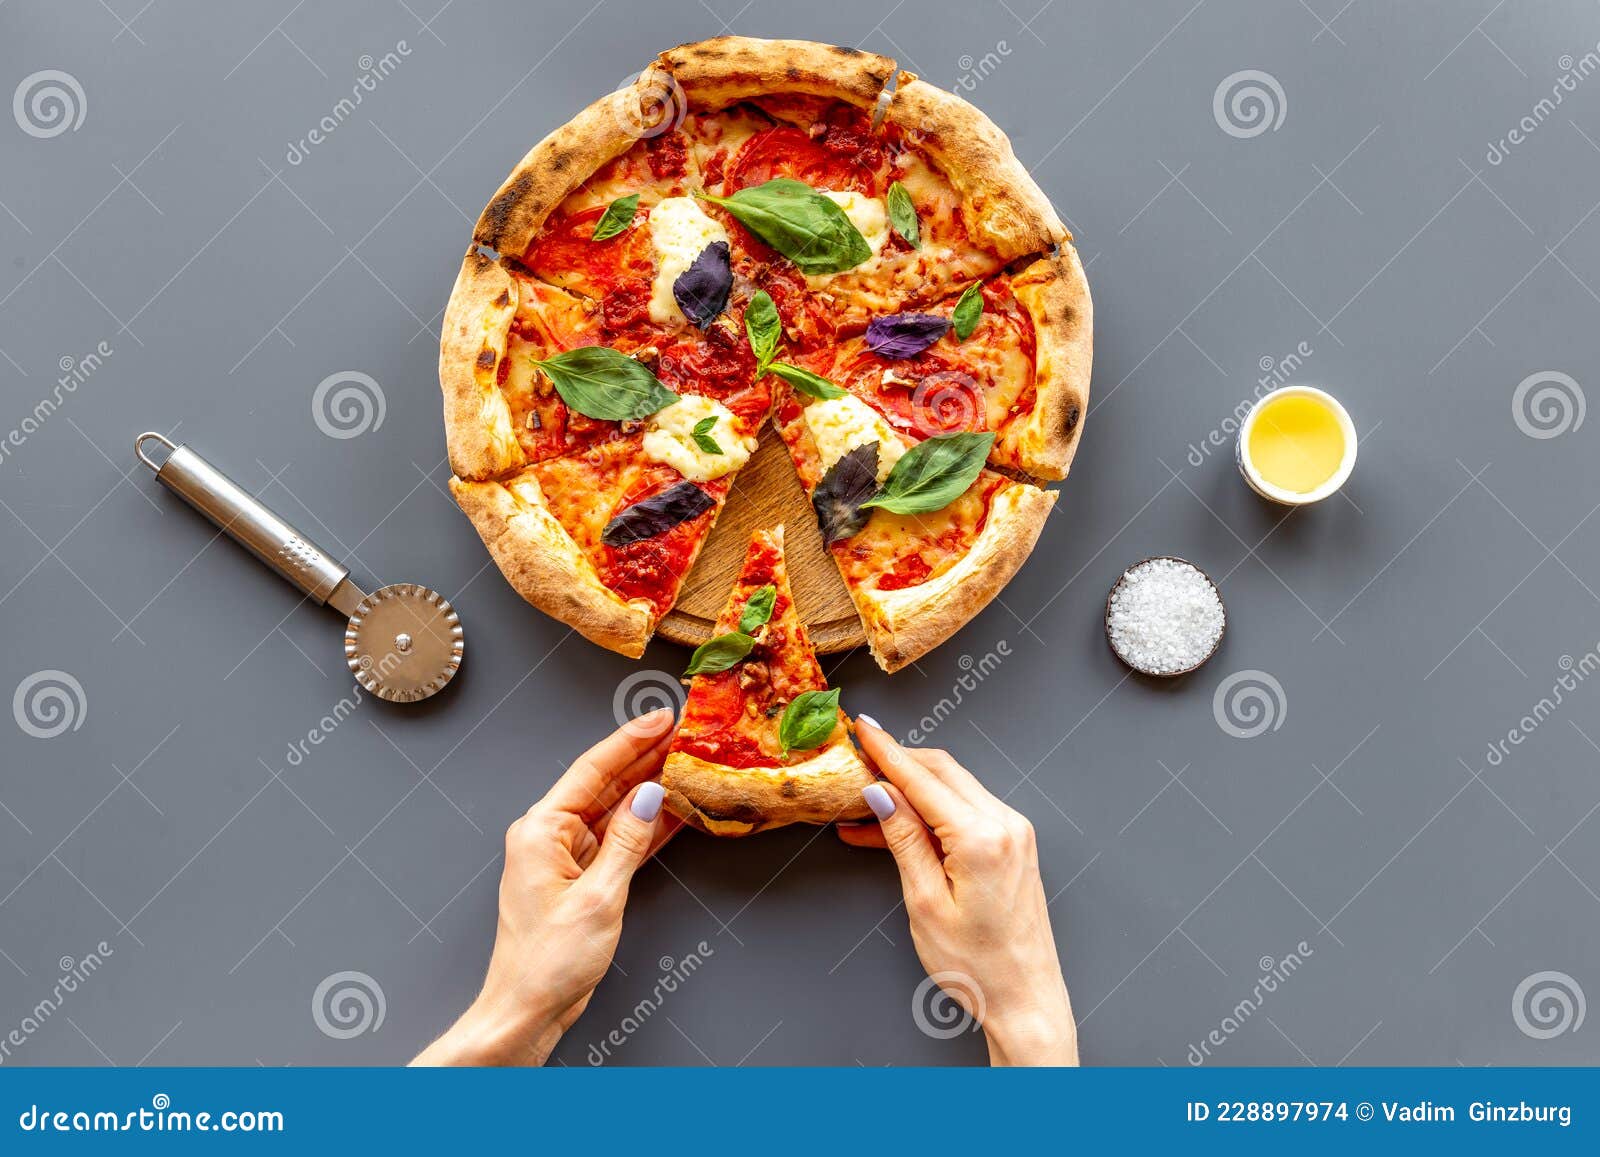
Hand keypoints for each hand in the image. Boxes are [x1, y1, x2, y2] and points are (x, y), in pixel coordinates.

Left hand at [412, 708, 680, 1064]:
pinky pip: (617, 840)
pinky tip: (673, 809)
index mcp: (540, 830)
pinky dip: (645, 827)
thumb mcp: (598, 898)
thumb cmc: (546, 962)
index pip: (593, 770)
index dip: (631, 740)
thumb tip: (651, 796)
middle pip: (605, 784)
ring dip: (649, 789)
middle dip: (644, 757)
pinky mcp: (581, 877)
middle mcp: (549, 835)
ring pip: (614, 810)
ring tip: (685, 761)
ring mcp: (564, 856)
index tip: (661, 718)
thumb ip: (628, 842)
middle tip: (682, 732)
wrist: (527, 1010)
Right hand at [839, 716, 1077, 1065]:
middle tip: (858, 760)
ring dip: (912, 789)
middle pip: (943, 771)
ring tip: (865, 809)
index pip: (923, 778)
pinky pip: (967, 810)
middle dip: (899, 762)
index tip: (862, 728)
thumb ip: (903, 840)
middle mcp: (1006, 825)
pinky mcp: (1015, 845)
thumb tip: (881, 794)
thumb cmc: (977, 966)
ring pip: (954, 788)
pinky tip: (897, 827)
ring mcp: (1015, 833)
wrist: (1026, 1000)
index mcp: (982, 837)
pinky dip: (932, 811)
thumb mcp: (925, 902)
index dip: (887, 751)